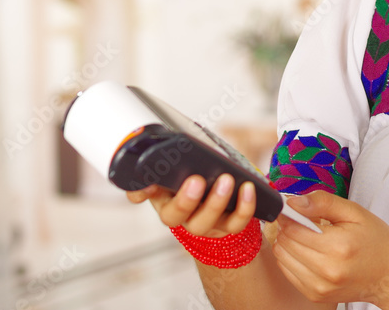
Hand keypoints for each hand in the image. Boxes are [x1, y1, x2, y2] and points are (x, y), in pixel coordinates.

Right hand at [126, 174, 256, 237]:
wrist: (221, 198)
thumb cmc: (197, 176)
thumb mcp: (181, 167)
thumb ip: (167, 161)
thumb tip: (154, 165)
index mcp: (161, 194)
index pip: (140, 194)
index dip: (140, 192)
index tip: (149, 183)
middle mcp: (178, 215)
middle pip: (175, 216)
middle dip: (185, 199)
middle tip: (197, 180)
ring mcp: (203, 223)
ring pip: (205, 222)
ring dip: (216, 202)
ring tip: (227, 179)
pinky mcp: (226, 226)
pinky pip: (235, 223)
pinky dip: (244, 207)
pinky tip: (249, 188)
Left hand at [273, 191, 388, 309]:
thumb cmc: (375, 240)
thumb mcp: (355, 212)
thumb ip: (323, 202)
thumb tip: (294, 201)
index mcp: (338, 246)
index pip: (293, 229)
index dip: (290, 215)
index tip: (294, 209)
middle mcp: (327, 271)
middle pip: (285, 244)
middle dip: (289, 228)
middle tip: (305, 222)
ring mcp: (320, 287)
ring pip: (282, 259)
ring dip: (289, 244)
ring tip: (309, 237)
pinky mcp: (315, 295)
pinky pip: (288, 273)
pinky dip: (293, 259)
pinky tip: (309, 251)